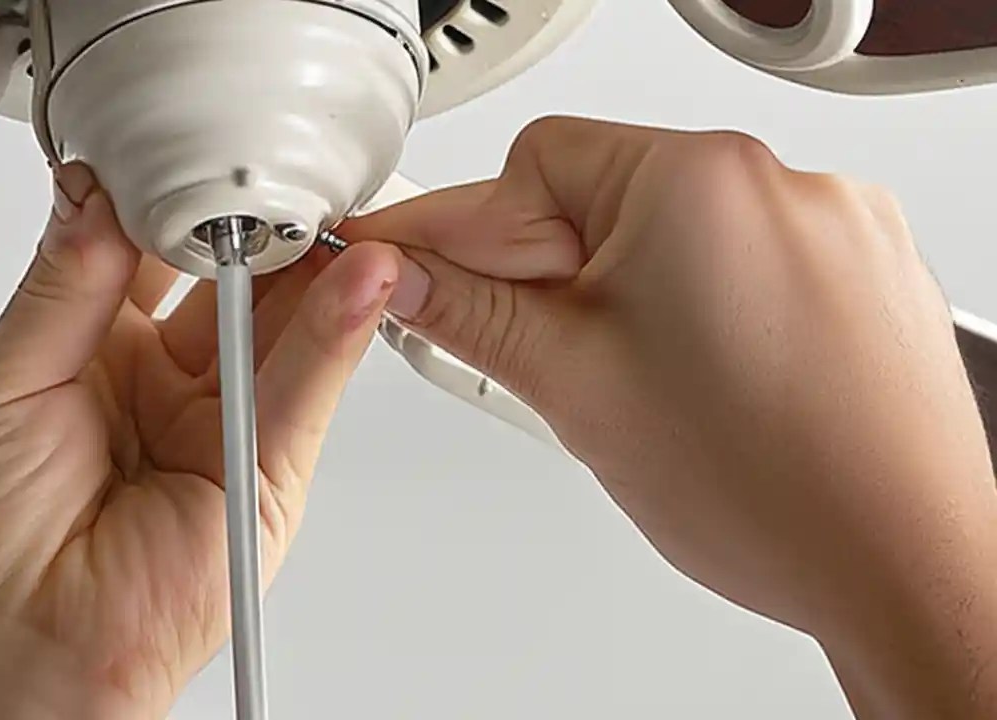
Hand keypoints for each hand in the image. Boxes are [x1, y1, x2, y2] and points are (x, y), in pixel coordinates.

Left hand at [0, 163, 406, 719]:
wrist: (23, 655)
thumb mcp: (2, 383)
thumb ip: (65, 287)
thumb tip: (95, 198)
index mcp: (93, 356)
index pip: (150, 257)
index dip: (175, 206)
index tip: (195, 156)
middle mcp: (164, 386)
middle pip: (229, 286)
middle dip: (259, 231)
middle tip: (282, 178)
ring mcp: (221, 426)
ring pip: (281, 331)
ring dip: (317, 272)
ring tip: (338, 215)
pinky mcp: (267, 471)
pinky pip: (308, 389)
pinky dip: (338, 334)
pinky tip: (356, 283)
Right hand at [345, 117, 996, 717]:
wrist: (905, 564)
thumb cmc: (773, 489)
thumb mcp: (574, 387)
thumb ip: (470, 313)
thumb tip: (401, 275)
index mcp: (694, 181)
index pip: (529, 167)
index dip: (462, 228)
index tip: (415, 264)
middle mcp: (774, 181)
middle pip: (600, 199)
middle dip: (545, 274)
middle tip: (522, 352)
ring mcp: (827, 225)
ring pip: (668, 238)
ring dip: (619, 295)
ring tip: (627, 388)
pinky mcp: (856, 269)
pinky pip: (737, 263)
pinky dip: (693, 308)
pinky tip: (690, 381)